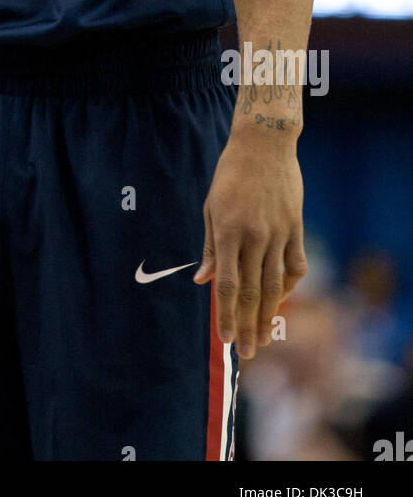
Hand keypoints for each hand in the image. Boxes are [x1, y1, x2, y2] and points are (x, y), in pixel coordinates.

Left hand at [194, 132, 306, 358]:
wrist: (264, 143)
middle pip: (252, 291)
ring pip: (275, 284)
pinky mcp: (295, 226)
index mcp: (227, 231)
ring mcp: (278, 232)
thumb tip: (201, 281)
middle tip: (249, 352)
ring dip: (269, 314)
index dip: (225, 315)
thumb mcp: (211, 207)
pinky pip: (296, 264)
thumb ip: (210, 246)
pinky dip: (290, 284)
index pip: (226, 284)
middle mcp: (254, 236)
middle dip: (248, 325)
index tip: (226, 339)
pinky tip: (282, 298)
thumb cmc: (230, 174)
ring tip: (266, 338)